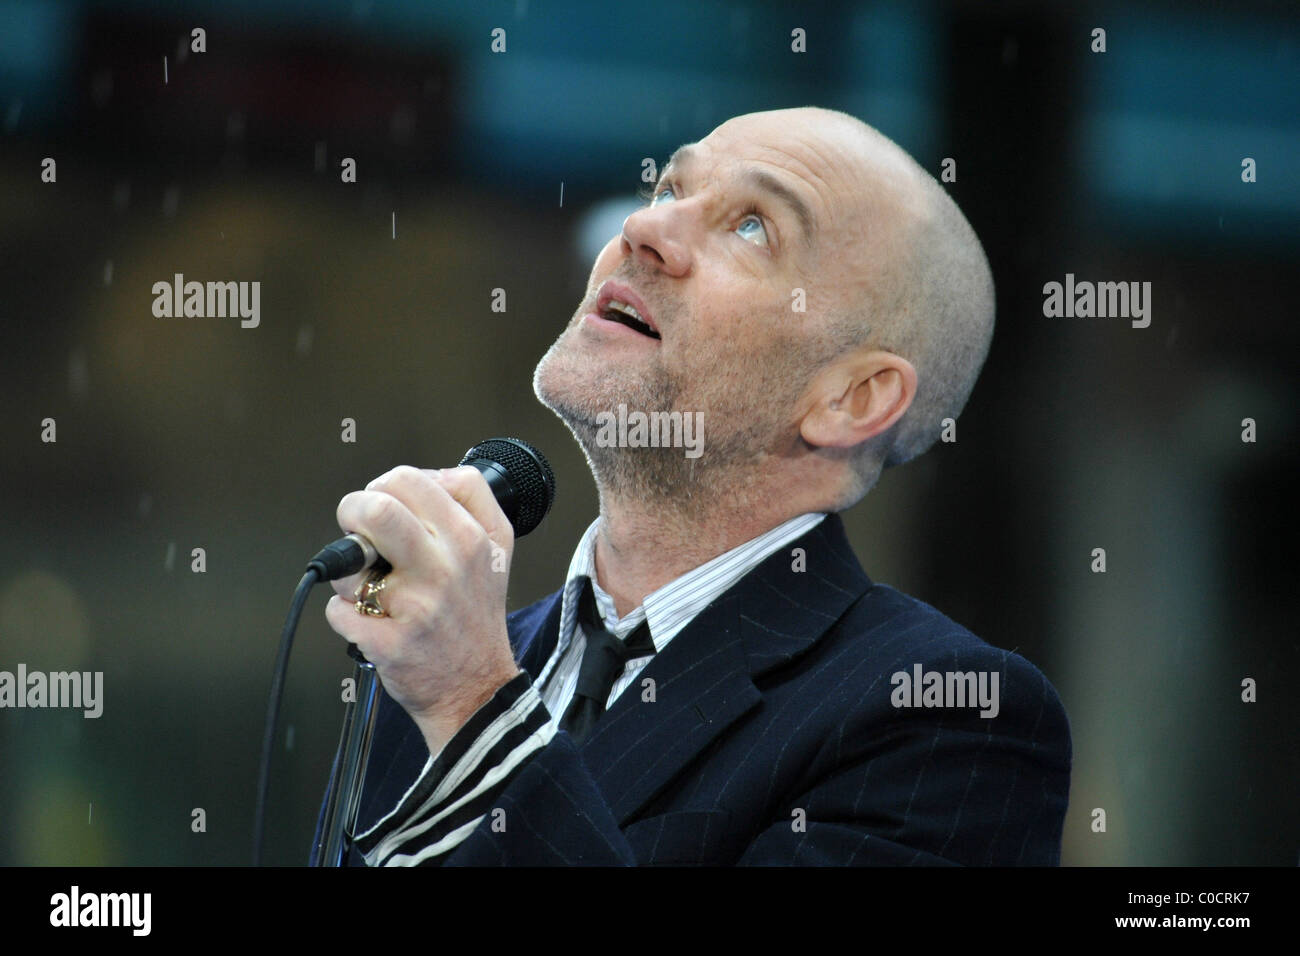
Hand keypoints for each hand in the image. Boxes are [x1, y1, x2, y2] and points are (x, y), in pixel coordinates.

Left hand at [324, 465, 520, 754]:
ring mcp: (416, 606)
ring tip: (372, 586)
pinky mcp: (389, 642)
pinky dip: (344, 615)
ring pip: (349, 557)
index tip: (383, 507)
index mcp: (470, 537)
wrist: (476, 688)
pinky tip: (371, 620)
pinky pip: (337, 610)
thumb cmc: (475, 615)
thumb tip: (426, 474)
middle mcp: (446, 567)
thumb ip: (470, 494)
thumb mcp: (497, 545)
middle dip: (352, 512)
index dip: (382, 487)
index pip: (408, 479)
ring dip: (348, 571)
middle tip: (359, 533)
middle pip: (376, 506)